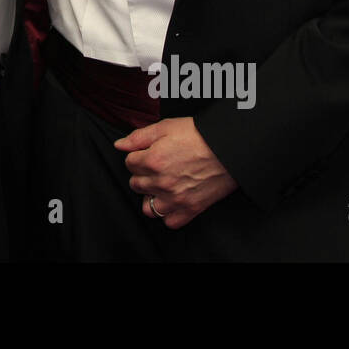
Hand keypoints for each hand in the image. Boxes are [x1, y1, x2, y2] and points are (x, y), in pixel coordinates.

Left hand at [115, 117, 237, 229]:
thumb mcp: (166, 127)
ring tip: (160, 186)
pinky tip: (171, 200)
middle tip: (155, 167)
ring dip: (150, 196)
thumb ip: (139, 137)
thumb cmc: (200, 135)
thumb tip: (120, 145)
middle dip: (142, 174)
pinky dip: (168, 214)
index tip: (147, 154)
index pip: (129, 163)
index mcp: (153, 160)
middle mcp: (162, 182)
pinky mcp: (191, 209)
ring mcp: (176, 198)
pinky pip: (170, 221)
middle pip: (136, 184)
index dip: (137, 156)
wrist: (229, 148)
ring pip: (148, 207)